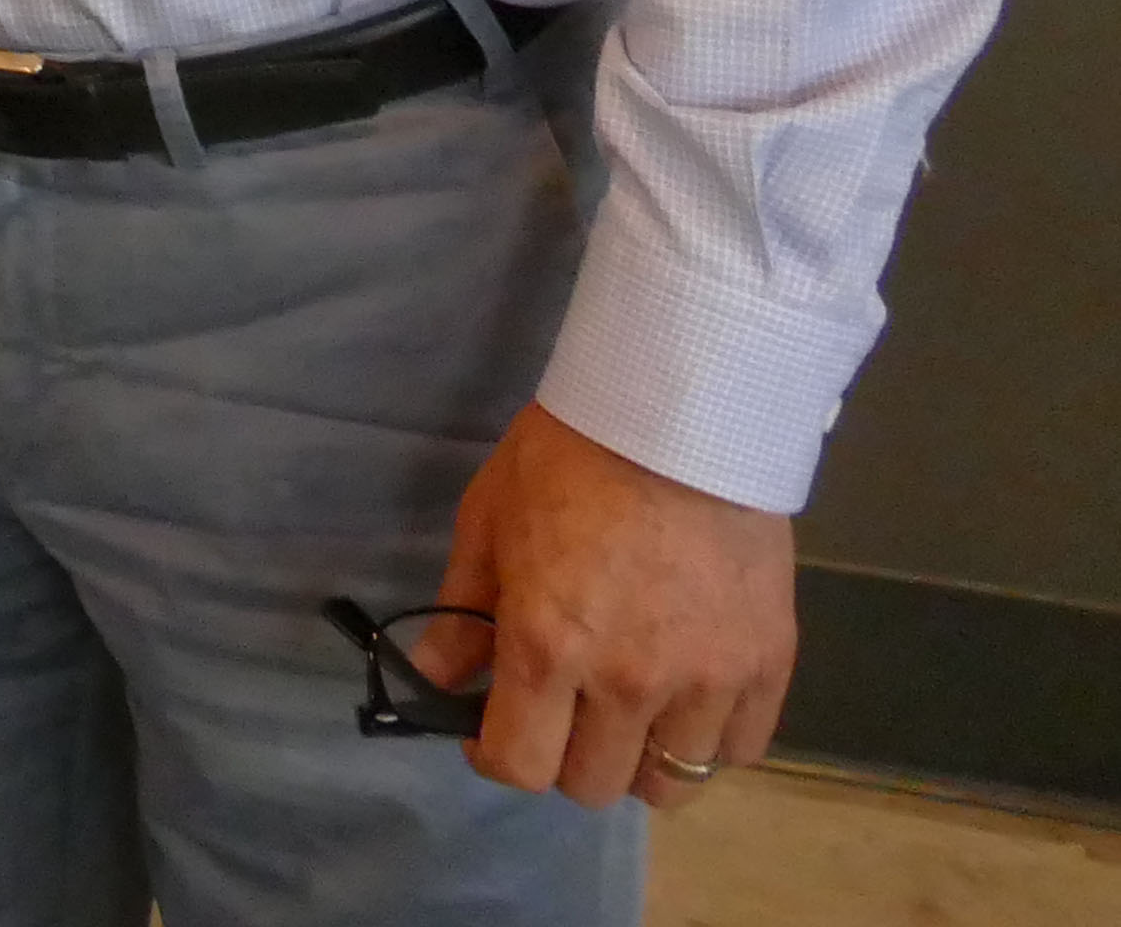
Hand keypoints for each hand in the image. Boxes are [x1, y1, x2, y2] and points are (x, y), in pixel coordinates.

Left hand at [419, 401, 794, 807]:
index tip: (491, 727)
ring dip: (640, 757)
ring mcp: (707, 681)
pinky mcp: (768, 667)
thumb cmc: (567, 460)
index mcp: (549, 648)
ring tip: (629, 711)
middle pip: (593, 785)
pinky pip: (740, 749)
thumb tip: (432, 678)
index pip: (518, 765)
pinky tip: (688, 698)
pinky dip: (709, 738)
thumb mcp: (488, 525)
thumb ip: (460, 614)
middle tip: (562, 710)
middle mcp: (628, 683)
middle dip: (565, 756)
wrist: (679, 417)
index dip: (493, 755)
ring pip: (671, 782)